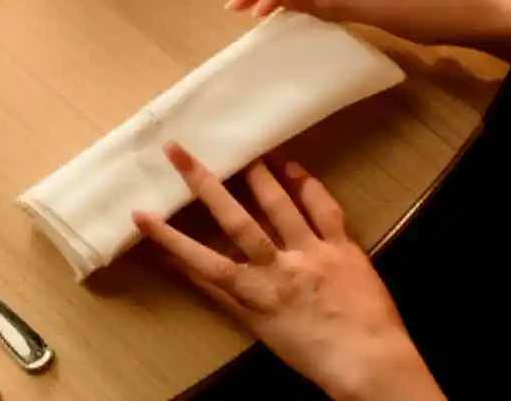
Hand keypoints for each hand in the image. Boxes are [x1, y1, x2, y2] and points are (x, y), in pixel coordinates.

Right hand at [134, 143, 443, 400]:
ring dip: (257, 174)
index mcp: (255, 296)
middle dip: (203, 184)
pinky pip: (324, 208)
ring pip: (280, 206)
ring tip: (239, 148)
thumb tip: (190, 270)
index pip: (203, 263)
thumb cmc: (311, 352)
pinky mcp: (343, 247)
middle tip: (177, 151)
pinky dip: (307, 184)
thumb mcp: (260, 329)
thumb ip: (227, 296)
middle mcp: (279, 270)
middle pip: (236, 221)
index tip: (140, 214)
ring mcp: (312, 254)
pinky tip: (292, 166)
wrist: (370, 362)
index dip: (169, 238)